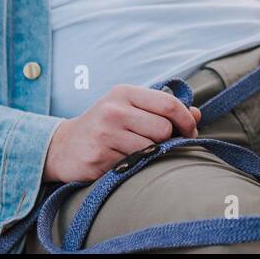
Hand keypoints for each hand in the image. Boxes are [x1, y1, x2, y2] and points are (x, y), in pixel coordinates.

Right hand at [42, 85, 203, 182]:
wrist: (62, 146)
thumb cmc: (105, 125)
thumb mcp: (130, 108)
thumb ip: (163, 109)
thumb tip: (197, 114)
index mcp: (124, 92)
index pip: (169, 104)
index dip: (186, 121)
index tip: (191, 131)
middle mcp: (114, 110)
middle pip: (163, 129)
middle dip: (165, 140)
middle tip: (156, 143)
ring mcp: (105, 134)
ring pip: (150, 148)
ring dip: (148, 154)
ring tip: (133, 151)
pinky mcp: (99, 158)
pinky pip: (133, 165)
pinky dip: (132, 165)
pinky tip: (119, 160)